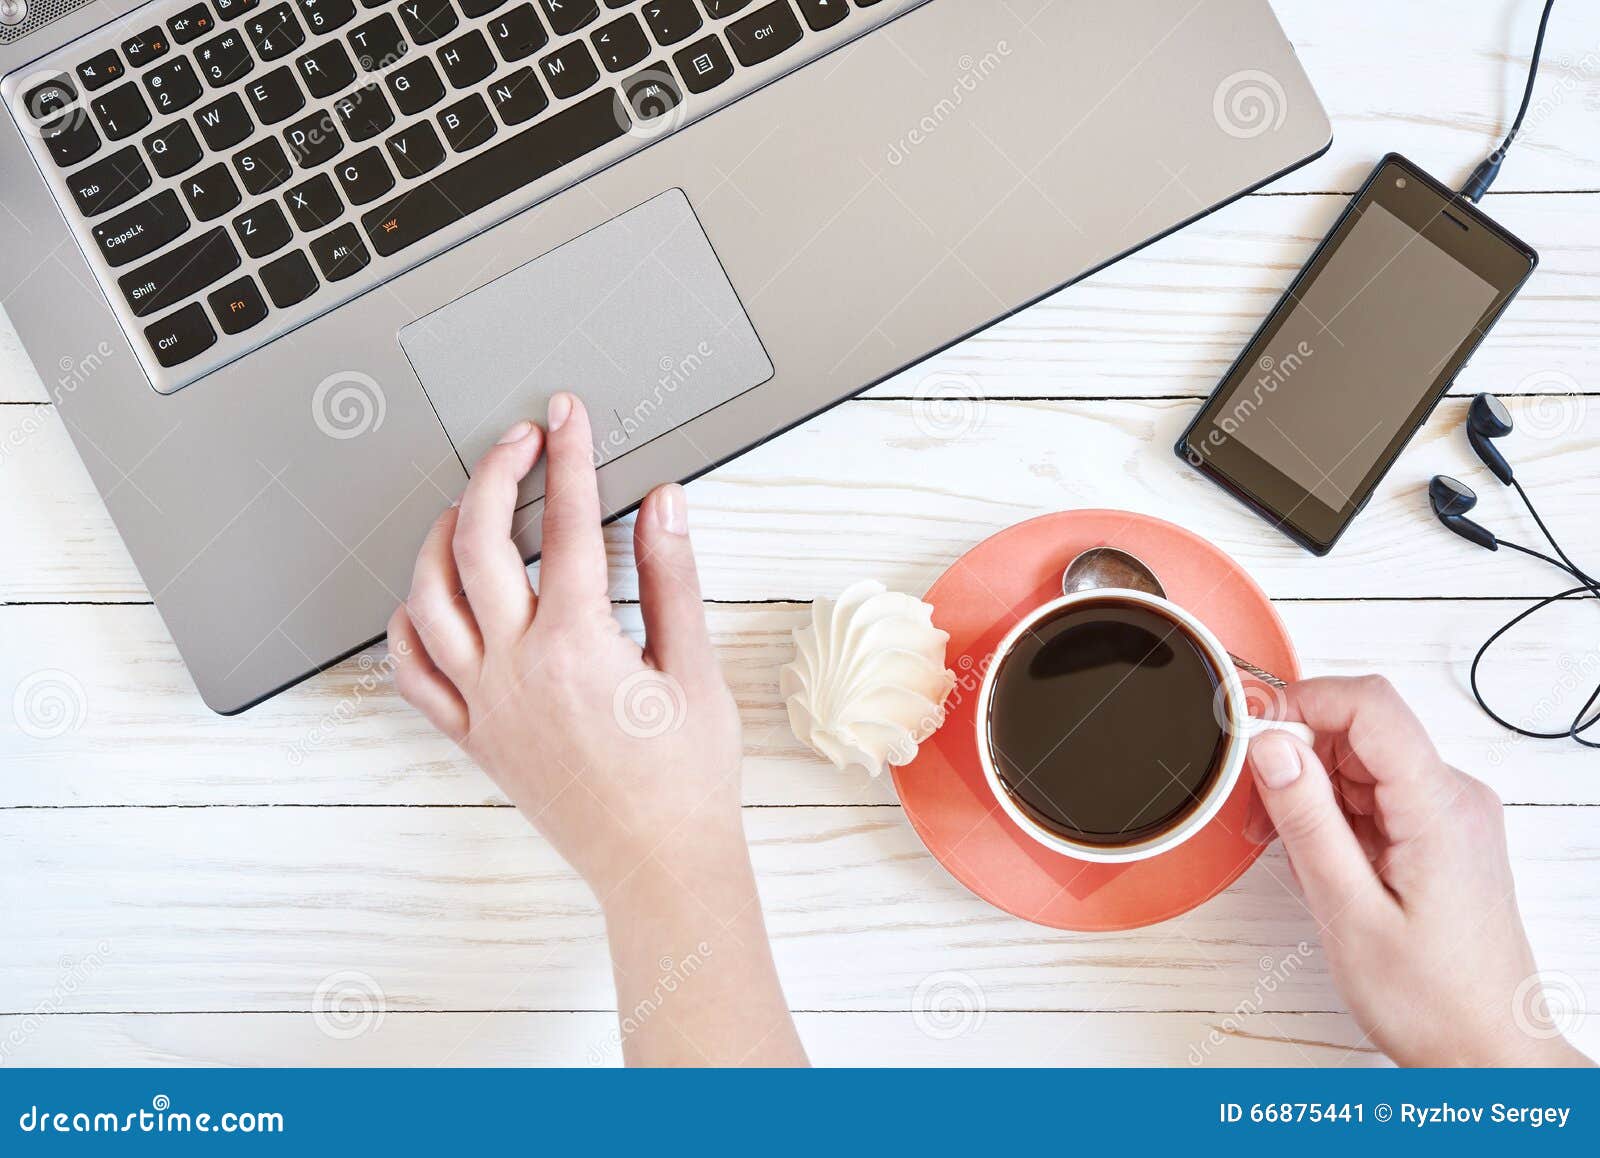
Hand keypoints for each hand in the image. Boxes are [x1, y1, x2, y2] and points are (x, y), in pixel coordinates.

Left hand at [388, 393, 804, 1065]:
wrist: (659, 863)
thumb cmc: (686, 777)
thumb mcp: (694, 668)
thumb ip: (672, 579)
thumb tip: (663, 505)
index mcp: (577, 644)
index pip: (566, 524)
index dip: (569, 457)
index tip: (566, 416)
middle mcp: (516, 667)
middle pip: (480, 542)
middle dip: (495, 474)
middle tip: (522, 440)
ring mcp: (484, 703)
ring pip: (427, 598)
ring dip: (441, 537)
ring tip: (469, 503)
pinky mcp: (472, 736)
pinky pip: (412, 673)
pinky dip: (406, 624)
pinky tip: (425, 598)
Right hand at [1246, 676, 1590, 1066]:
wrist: (1488, 1053)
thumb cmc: (1433, 1000)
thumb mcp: (1348, 911)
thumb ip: (1308, 821)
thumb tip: (1272, 747)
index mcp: (1440, 809)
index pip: (1371, 706)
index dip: (1303, 704)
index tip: (1255, 735)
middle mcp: (1455, 800)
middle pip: (1361, 731)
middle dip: (1297, 757)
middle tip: (1259, 812)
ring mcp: (1451, 816)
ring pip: (1363, 763)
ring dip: (1312, 791)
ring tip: (1290, 851)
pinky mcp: (1441, 835)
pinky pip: (1376, 796)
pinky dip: (1335, 816)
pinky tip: (1321, 863)